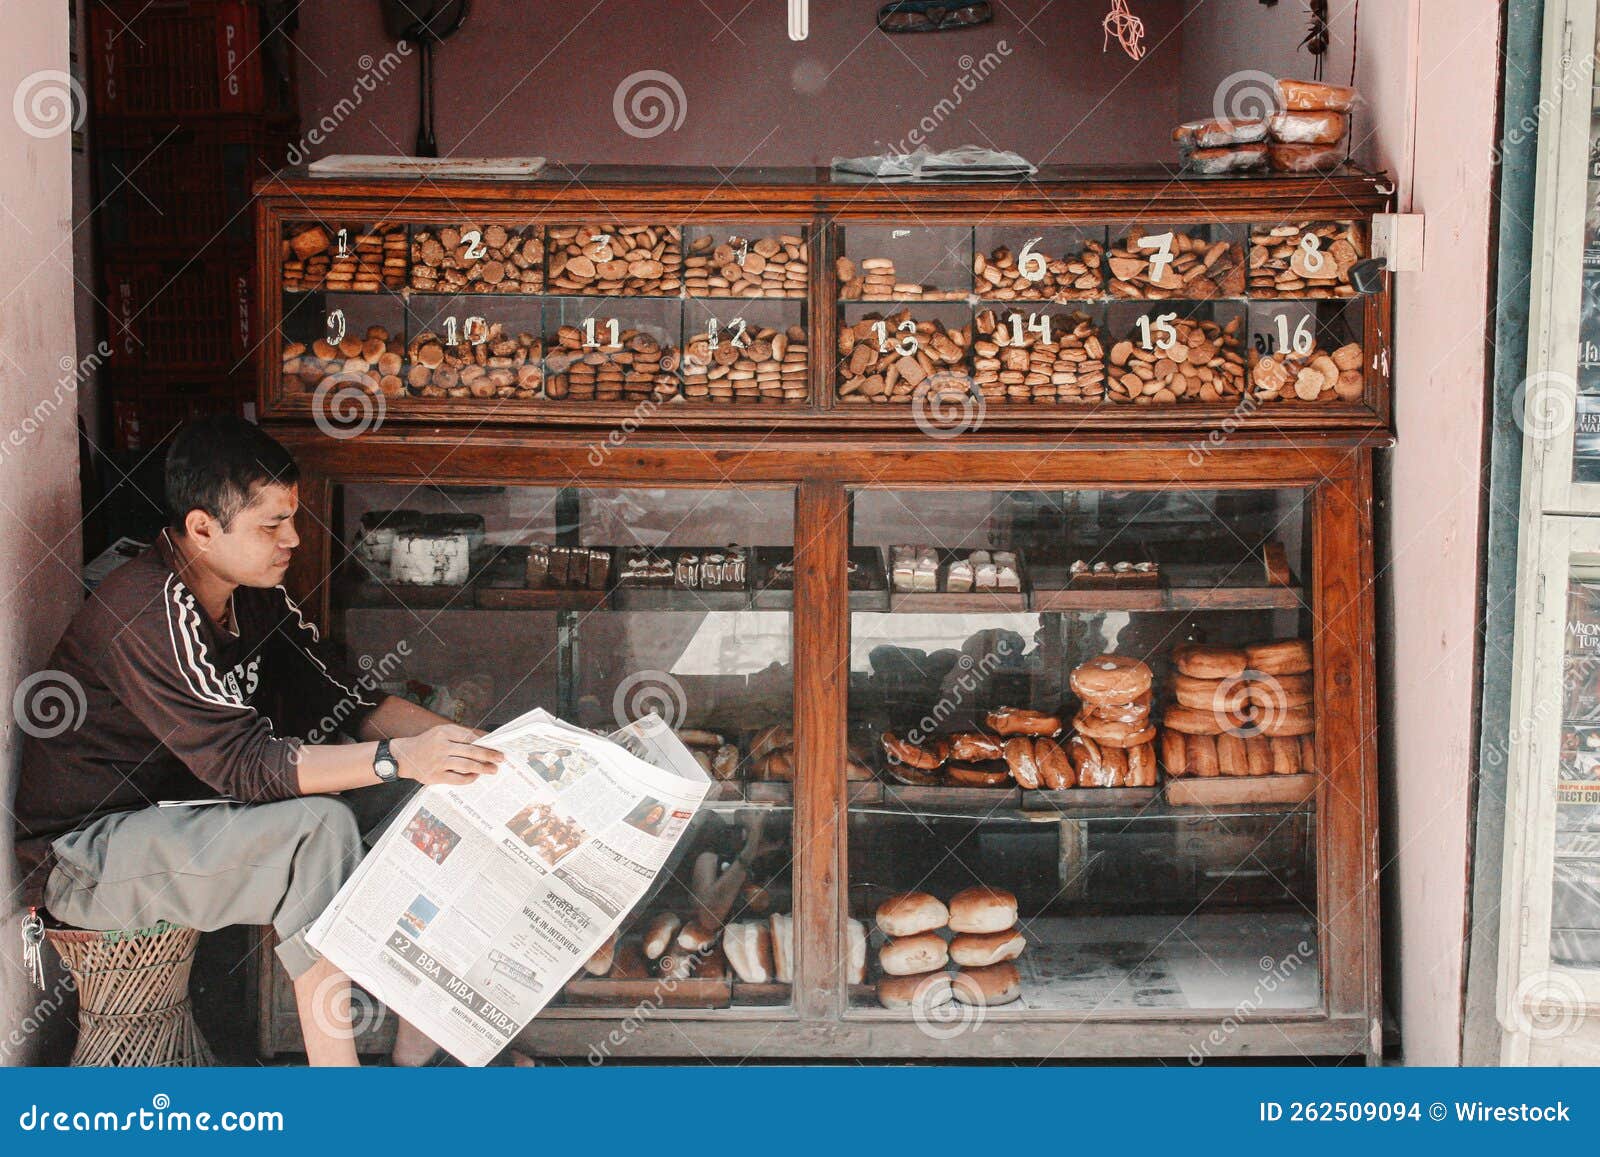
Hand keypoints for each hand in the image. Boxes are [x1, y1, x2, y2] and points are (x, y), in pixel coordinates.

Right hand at [390, 724, 504, 786]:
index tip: (497, 745)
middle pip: (471, 751)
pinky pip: (457, 779)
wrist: (403, 756)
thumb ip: (460, 735)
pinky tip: (476, 776)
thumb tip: (484, 739)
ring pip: (466, 765)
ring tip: (493, 769)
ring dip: (482, 768)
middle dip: (489, 755)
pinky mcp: (435, 776)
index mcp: (444, 732)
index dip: (485, 742)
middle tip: (501, 758)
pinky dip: (469, 778)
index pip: (470, 737)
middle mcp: (441, 746)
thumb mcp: (441, 732)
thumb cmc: (427, 743)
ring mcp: (438, 762)